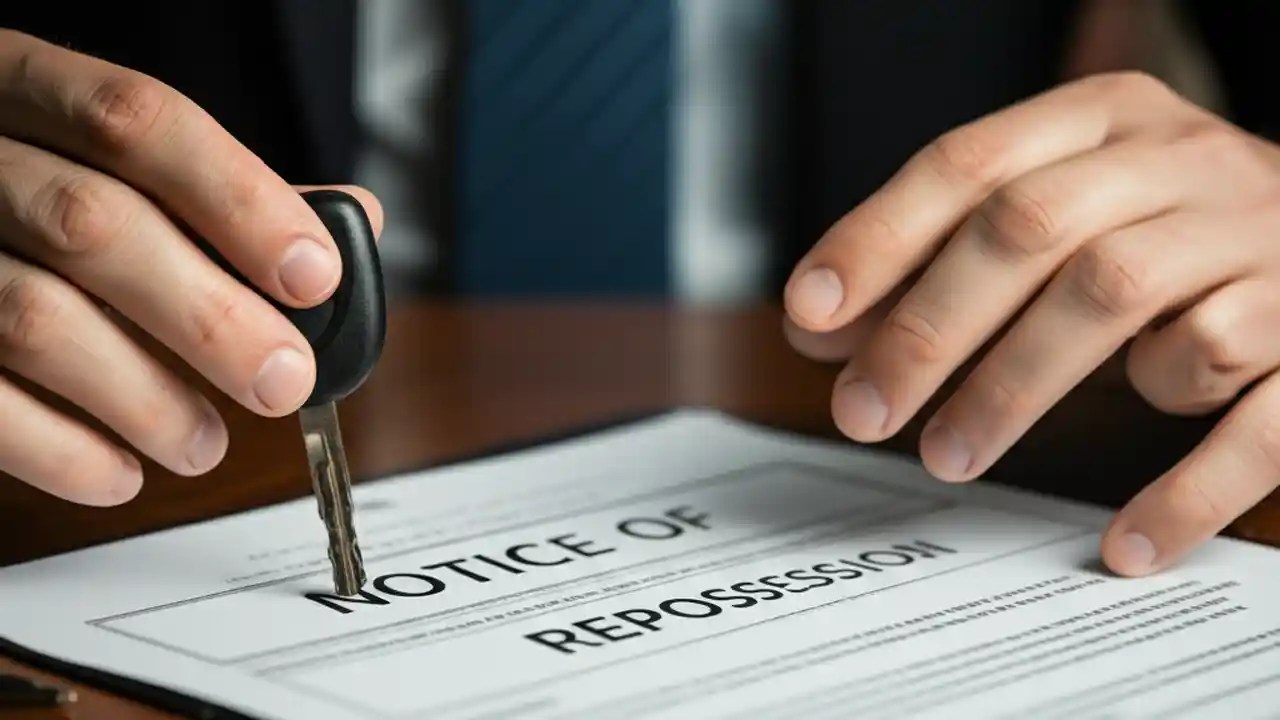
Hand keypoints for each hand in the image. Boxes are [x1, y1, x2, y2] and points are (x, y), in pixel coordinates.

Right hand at [0, 30, 381, 505]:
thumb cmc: (33, 196)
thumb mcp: (104, 158)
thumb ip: (219, 192)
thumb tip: (353, 222)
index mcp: (27, 91)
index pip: (137, 122)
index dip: (238, 201)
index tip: (314, 274)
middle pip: (92, 225)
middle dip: (210, 316)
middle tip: (284, 381)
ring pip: (35, 319)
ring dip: (145, 398)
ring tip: (204, 444)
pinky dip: (61, 451)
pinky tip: (120, 472)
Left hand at [783, 71, 1279, 576]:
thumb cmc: (1172, 234)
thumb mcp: (1064, 216)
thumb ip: (944, 263)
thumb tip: (822, 333)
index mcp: (1108, 122)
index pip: (968, 164)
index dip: (878, 238)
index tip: (809, 313)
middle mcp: (1186, 166)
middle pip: (1030, 228)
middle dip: (929, 327)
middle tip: (863, 411)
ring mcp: (1264, 246)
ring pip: (1118, 297)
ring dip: (1013, 387)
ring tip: (947, 457)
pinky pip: (1255, 419)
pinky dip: (1182, 487)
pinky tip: (1122, 542)